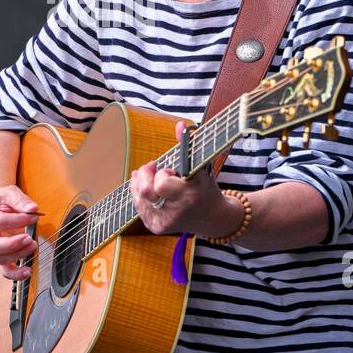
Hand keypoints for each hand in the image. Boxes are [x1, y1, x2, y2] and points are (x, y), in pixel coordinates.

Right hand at [0, 184, 38, 281]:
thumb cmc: (1, 201)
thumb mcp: (8, 193)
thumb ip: (20, 200)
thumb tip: (32, 209)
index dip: (17, 220)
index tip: (33, 217)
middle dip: (12, 244)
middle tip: (28, 238)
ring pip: (0, 258)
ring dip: (19, 254)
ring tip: (33, 245)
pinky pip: (5, 270)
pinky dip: (16, 274)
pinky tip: (27, 271)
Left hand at [129, 121, 236, 238]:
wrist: (213, 218)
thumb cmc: (205, 188)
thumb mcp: (201, 166)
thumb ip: (188, 145)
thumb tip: (179, 124)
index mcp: (189, 196)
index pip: (161, 184)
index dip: (162, 174)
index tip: (170, 170)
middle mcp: (175, 212)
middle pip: (144, 191)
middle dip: (145, 175)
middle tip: (152, 167)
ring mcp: (164, 222)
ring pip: (138, 197)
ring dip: (140, 182)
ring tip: (149, 176)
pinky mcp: (156, 228)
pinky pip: (139, 207)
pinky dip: (140, 195)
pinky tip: (148, 189)